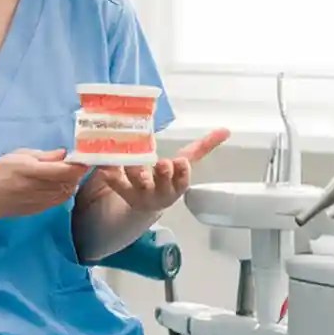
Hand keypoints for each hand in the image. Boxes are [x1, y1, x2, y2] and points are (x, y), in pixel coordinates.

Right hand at [0, 149, 87, 219]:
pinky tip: (63, 183)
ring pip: (67, 191)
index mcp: (29, 170)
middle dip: (76, 171)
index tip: (83, 157)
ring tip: (69, 172)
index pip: (60, 170)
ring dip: (73, 181)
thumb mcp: (20, 155)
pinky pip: (61, 199)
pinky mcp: (41, 209)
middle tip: (77, 162)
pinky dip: (67, 190)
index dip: (76, 164)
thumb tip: (64, 154)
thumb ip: (44, 156)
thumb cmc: (3, 171)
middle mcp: (36, 187)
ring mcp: (40, 200)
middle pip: (67, 181)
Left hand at [98, 129, 230, 212]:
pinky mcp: (121, 192)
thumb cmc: (166, 178)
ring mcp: (139, 194)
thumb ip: (203, 147)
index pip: (182, 180)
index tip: (181, 161)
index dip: (182, 172)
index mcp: (176, 185)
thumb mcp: (185, 164)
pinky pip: (115, 182)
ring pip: (136, 182)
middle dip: (161, 173)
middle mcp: (159, 192)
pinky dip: (111, 172)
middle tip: (160, 162)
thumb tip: (226, 130)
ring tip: (130, 158)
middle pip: (161, 183)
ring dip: (134, 169)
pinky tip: (107, 162)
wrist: (142, 204)